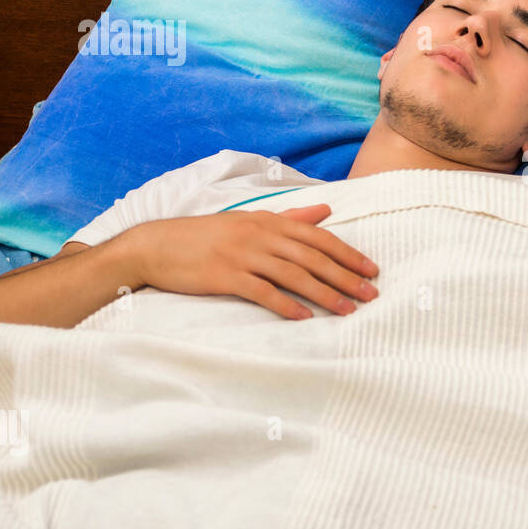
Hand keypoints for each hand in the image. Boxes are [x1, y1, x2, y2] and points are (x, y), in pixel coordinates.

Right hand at [120, 203, 378, 319]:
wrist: (156, 246)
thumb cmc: (206, 235)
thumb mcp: (249, 220)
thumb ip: (290, 217)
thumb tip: (326, 210)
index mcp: (268, 220)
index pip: (318, 236)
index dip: (347, 253)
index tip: (371, 269)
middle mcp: (260, 235)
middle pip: (312, 256)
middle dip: (345, 276)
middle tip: (371, 293)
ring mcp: (242, 255)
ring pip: (293, 275)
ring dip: (324, 294)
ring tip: (348, 309)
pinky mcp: (225, 276)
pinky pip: (261, 292)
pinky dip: (285, 305)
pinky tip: (304, 318)